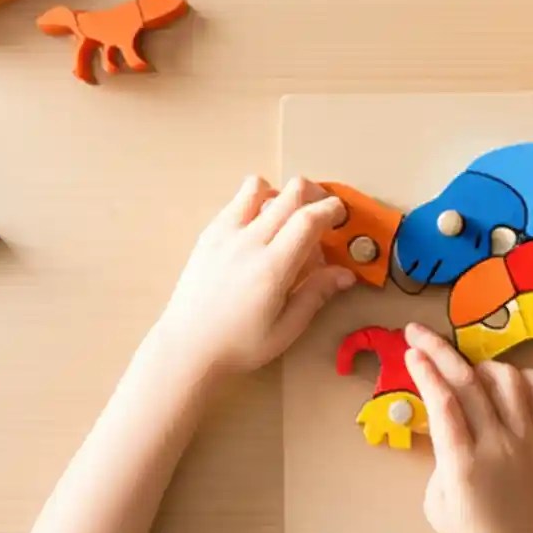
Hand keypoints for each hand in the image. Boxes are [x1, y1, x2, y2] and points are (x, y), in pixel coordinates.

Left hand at [158, 175, 354, 375]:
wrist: (186, 346)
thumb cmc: (239, 345)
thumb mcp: (286, 329)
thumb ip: (316, 294)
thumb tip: (345, 274)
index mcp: (272, 268)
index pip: (309, 219)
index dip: (332, 209)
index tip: (342, 215)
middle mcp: (249, 242)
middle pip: (290, 192)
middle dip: (316, 194)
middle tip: (323, 213)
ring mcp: (225, 233)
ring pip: (259, 185)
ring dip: (280, 193)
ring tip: (287, 218)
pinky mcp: (208, 234)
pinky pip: (236, 201)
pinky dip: (254, 202)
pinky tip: (259, 229)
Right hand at [403, 323, 532, 532]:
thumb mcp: (436, 505)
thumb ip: (437, 460)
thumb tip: (443, 426)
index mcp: (463, 465)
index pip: (443, 404)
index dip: (425, 371)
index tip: (410, 351)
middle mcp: (497, 445)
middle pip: (468, 382)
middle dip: (438, 350)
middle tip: (418, 331)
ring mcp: (528, 439)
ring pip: (506, 379)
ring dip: (481, 365)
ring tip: (468, 371)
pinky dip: (523, 376)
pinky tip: (507, 381)